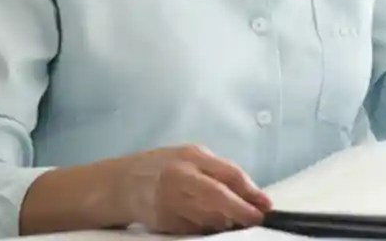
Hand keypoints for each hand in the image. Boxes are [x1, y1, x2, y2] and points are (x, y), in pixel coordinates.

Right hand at [118, 144, 272, 233]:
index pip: (227, 173)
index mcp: (191, 156)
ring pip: (207, 217)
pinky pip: (191, 228)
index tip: (266, 205)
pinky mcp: (162, 220)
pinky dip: (204, 228)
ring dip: (225, 222)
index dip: (250, 190)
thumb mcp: (190, 158)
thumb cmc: (162, 166)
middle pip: (217, 196)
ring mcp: (169, 199)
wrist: (119, 183)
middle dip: (240, 210)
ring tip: (234, 222)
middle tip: (256, 219)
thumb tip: (248, 194)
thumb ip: (216, 171)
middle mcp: (180, 176)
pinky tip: (208, 225)